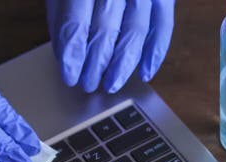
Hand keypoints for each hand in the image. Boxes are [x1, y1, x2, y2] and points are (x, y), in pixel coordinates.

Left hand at [47, 0, 174, 92]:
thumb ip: (62, 12)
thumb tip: (67, 53)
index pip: (76, 23)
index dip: (73, 55)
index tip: (70, 76)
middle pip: (106, 31)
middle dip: (96, 65)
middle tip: (89, 84)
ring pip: (136, 32)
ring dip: (123, 65)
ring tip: (110, 84)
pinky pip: (163, 25)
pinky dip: (156, 52)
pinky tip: (145, 73)